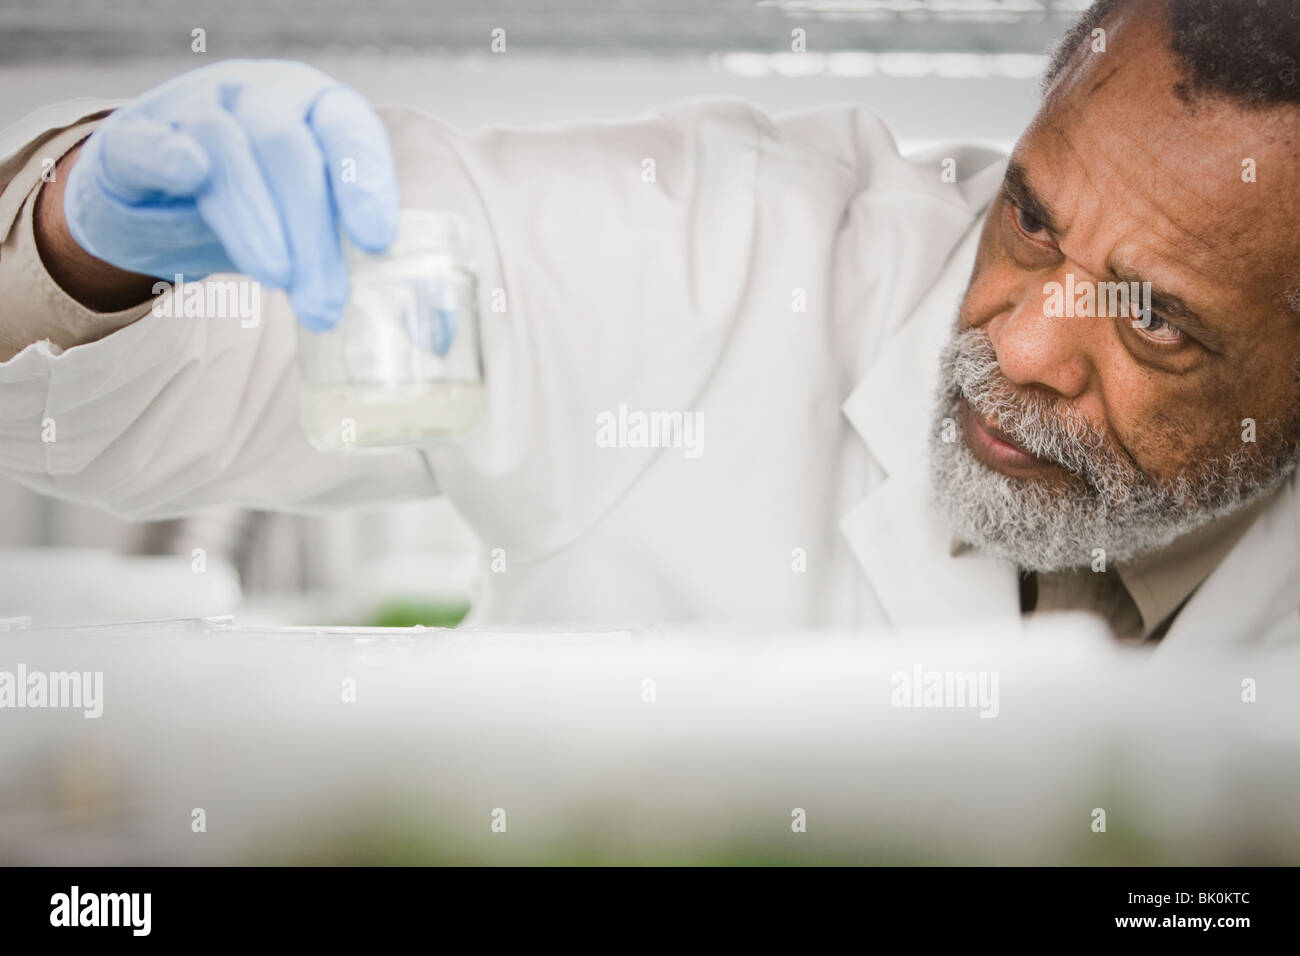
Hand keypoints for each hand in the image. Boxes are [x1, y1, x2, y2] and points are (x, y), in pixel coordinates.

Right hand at [63, 58, 399, 329]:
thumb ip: (361, 265)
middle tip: (326, 304)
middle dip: (313, 233)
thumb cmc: (257, 213)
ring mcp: (193, 109)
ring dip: (259, 221)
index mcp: (317, 113)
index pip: (350, 132)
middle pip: (292, 151)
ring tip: (280, 282)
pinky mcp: (133, 136)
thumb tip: (438, 334)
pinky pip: (148, 141)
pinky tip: (191, 175)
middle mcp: (260, 98)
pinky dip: (171, 155)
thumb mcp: (311, 231)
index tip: (379, 241)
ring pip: (230, 148)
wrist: (151, 199)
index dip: (366, 182)